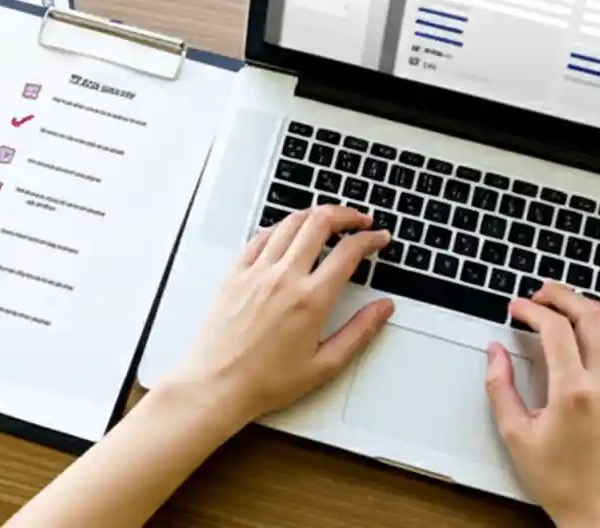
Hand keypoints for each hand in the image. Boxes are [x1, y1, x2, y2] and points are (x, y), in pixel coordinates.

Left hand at [160, 206, 393, 427]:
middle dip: (346, 214)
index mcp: (310, 300)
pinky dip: (280, 226)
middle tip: (359, 220)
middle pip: (320, 222)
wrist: (216, 386)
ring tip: (328, 219)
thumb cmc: (265, 382)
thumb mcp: (324, 365)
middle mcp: (284, 278)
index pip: (349, 251)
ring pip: (290, 222)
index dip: (371, 239)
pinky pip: (261, 236)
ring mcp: (257, 272)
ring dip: (315, 214)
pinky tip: (287, 230)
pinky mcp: (236, 274)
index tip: (379, 238)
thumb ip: (359, 332)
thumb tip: (383, 308)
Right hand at [486, 283, 599, 527]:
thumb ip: (501, 389)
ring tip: (569, 303)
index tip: (517, 308)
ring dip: (592, 307)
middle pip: (591, 317)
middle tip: (541, 293)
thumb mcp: (516, 436)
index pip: (555, 329)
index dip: (532, 310)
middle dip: (564, 296)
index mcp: (572, 392)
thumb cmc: (561, 482)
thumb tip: (495, 354)